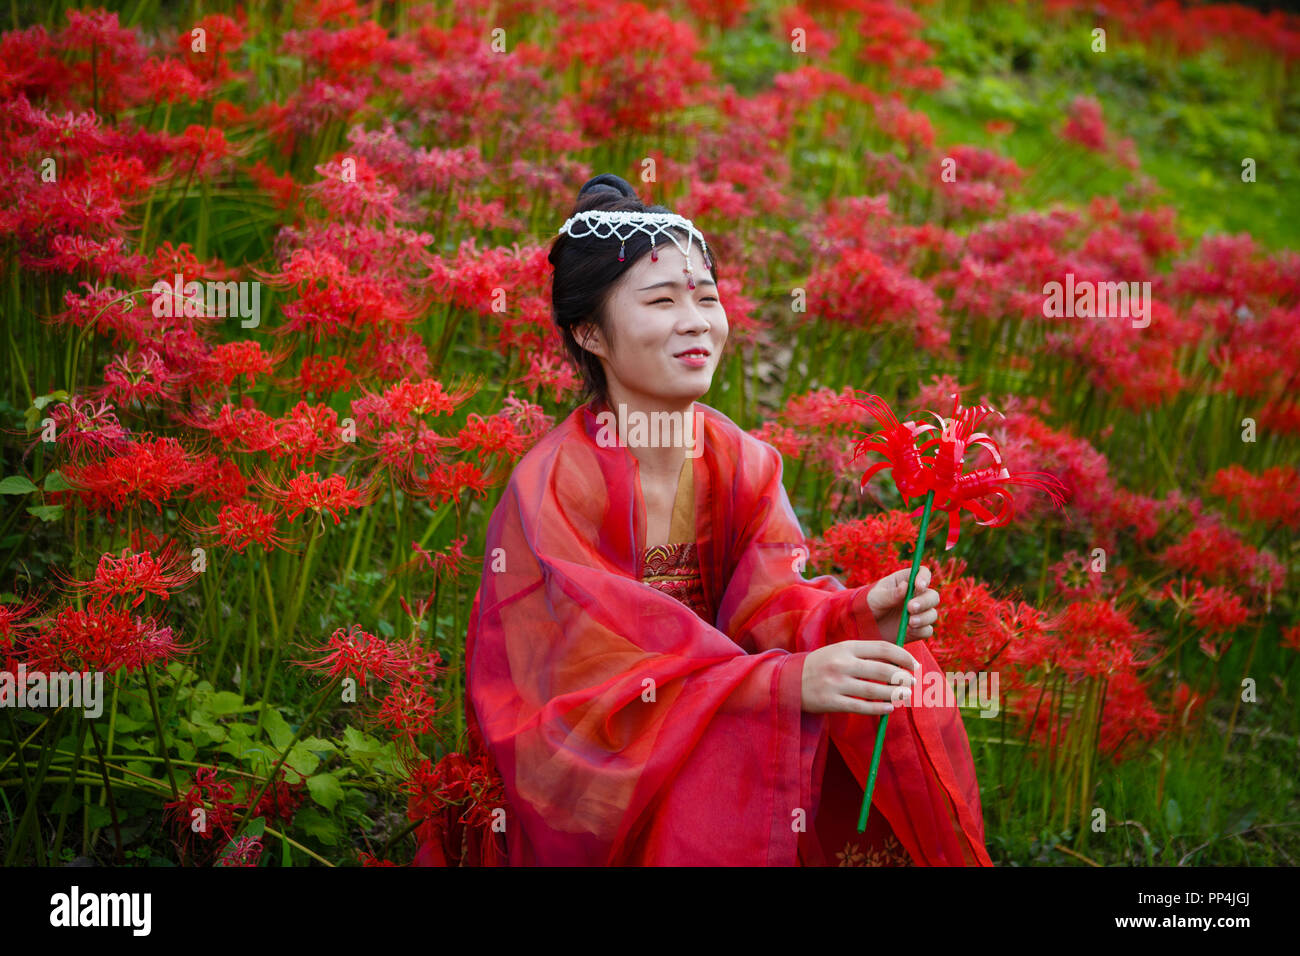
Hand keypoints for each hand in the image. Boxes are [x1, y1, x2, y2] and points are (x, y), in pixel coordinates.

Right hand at [801, 640, 919, 714]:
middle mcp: (841, 663)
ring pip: (874, 690)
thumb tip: (897, 663)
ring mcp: (836, 683)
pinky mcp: (831, 702)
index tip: (914, 665)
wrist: (788, 680)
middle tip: (913, 683)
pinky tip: (890, 708)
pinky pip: (861, 707)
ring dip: (895, 694)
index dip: (903, 656)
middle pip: (882, 670)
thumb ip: (865, 655)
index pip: (882, 648)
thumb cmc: (821, 665)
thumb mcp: (840, 652)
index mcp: (846, 647)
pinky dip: (879, 708)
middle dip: (903, 677)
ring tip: (905, 696)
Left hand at [866, 565, 939, 643]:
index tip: (919, 586)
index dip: (924, 578)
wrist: (867, 625)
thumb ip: (890, 593)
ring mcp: (920, 613)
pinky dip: (920, 631)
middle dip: (925, 602)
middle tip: (910, 608)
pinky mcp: (919, 629)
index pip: (923, 573)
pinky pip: (927, 630)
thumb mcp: (876, 597)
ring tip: (910, 622)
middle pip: (932, 596)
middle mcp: (917, 596)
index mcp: (907, 581)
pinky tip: (909, 630)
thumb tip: (905, 586)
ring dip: (924, 618)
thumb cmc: (871, 604)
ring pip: (932, 614)